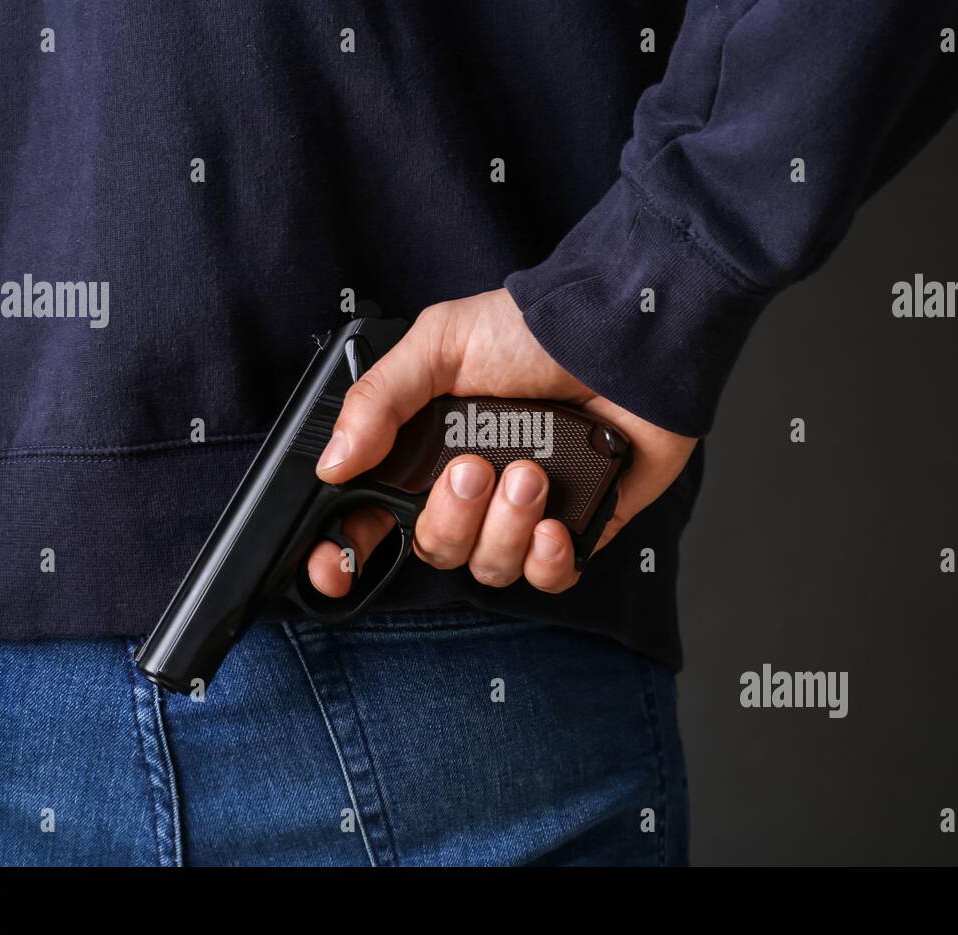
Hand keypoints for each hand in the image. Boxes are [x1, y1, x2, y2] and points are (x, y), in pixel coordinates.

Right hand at [306, 288, 697, 594]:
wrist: (624, 340)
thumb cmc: (536, 332)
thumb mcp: (441, 344)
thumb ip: (379, 401)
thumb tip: (334, 462)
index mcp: (427, 450)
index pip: (371, 516)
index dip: (345, 551)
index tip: (333, 567)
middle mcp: (472, 489)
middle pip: (433, 548)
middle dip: (452, 516)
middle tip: (476, 468)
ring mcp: (523, 513)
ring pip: (489, 567)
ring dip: (506, 527)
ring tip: (532, 475)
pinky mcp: (577, 529)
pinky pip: (546, 579)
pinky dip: (547, 559)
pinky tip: (555, 523)